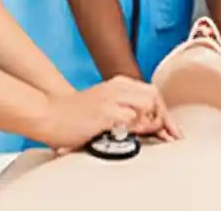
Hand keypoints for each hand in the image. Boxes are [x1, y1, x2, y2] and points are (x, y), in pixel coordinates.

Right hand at [32, 76, 181, 151]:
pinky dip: (135, 128)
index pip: (152, 93)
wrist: (50, 115)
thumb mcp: (104, 104)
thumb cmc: (75, 115)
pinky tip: (128, 136)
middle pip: (154, 96)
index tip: (171, 131)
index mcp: (118, 83)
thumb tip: (150, 125)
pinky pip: (130, 119)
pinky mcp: (104, 113)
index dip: (165, 112)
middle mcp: (116, 87)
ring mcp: (110, 98)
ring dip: (150, 123)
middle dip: (163, 117)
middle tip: (165, 136)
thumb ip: (126, 110)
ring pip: (146, 105)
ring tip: (143, 135)